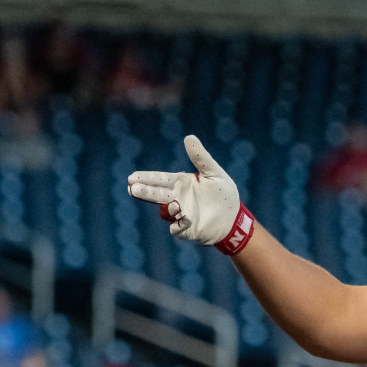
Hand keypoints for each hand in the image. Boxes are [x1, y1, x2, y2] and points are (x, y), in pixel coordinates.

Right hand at [127, 135, 245, 246]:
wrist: (234, 218)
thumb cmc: (224, 194)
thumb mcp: (214, 173)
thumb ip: (200, 157)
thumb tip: (189, 137)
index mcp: (181, 183)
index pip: (160, 179)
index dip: (146, 178)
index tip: (132, 177)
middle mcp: (177, 198)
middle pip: (157, 194)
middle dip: (145, 192)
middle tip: (132, 189)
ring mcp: (181, 215)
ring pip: (166, 212)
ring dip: (168, 208)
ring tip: (174, 204)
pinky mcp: (187, 230)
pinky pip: (177, 229)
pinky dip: (178, 224)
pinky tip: (185, 218)